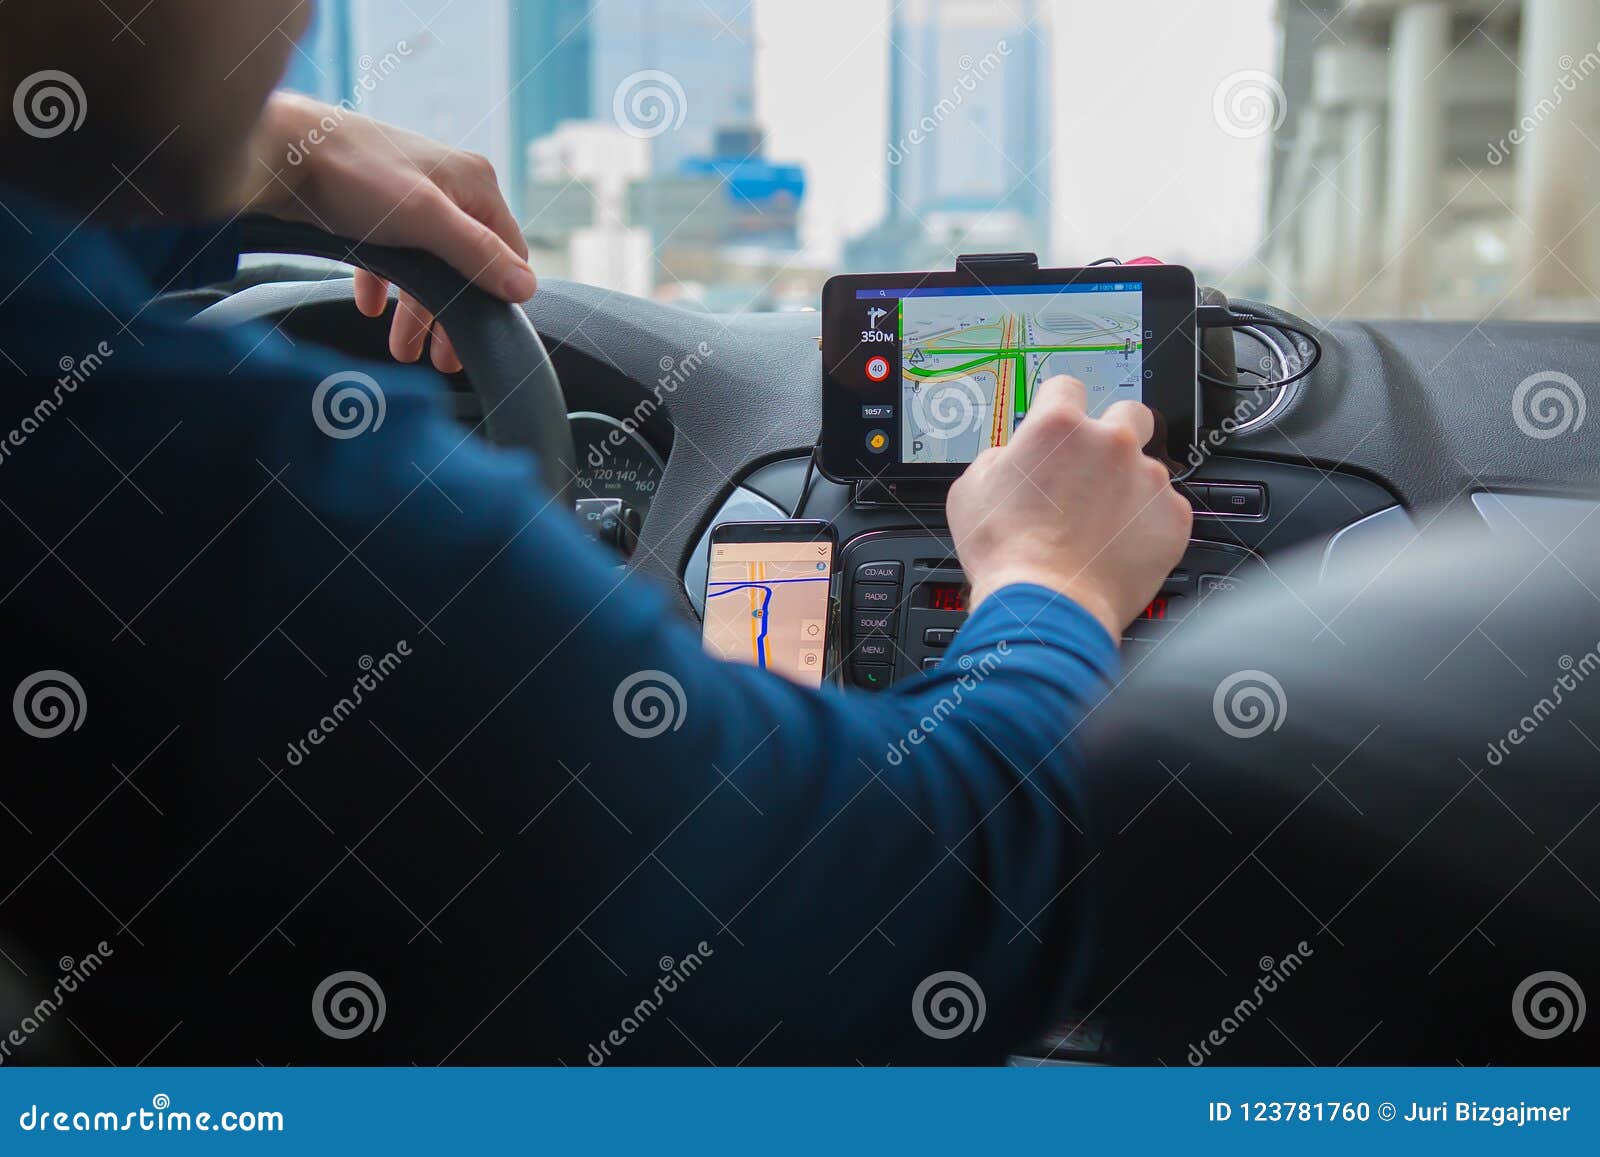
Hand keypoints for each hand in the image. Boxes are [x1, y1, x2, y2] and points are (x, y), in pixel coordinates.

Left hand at [240, 93, 534, 372]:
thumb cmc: (354, 176)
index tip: (480, 339)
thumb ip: (477, 255)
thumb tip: (525, 289)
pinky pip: (392, 253)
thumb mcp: (425, 220)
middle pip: (466, 265)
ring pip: (428, 264)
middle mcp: (450, 186)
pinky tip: (370, 307)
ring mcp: (412, 195)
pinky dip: (385, 283)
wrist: (280, 151)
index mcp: (475, 184)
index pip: (508, 254)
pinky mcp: (375, 205)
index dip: (497, 300)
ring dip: (417, 310)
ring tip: (403, 348)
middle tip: (443, 359)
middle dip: (452, 315)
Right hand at [946, 375, 1191, 640]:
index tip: (1061, 425)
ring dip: (1128, 488)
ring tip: (1100, 527)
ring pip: (1146, 468)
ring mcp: (1147, 479)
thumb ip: (998, 459)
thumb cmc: (1006, 555)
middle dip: (1114, 434)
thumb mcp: (970, 491)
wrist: (1046, 607)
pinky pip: (1165, 510)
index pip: (1067, 387)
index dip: (1059, 406)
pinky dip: (1147, 525)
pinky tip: (1118, 546)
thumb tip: (1011, 459)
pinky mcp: (1172, 518)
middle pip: (1129, 413)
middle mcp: (1110, 443)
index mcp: (1058, 427)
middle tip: (1094, 468)